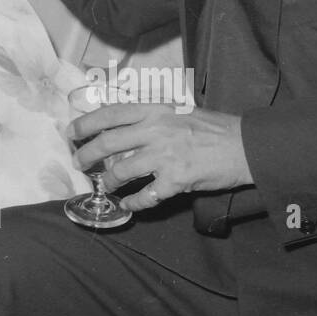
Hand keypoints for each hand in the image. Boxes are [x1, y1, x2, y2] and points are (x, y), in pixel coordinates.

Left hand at [67, 104, 252, 211]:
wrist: (245, 145)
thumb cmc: (212, 128)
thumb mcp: (178, 111)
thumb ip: (152, 118)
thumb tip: (123, 128)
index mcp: (154, 110)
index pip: (110, 113)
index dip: (86, 123)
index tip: (71, 132)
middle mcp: (155, 129)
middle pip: (107, 143)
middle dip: (87, 155)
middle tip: (78, 163)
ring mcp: (164, 155)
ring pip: (122, 170)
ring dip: (109, 181)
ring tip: (105, 186)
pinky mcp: (176, 179)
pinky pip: (146, 195)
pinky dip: (135, 203)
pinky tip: (130, 206)